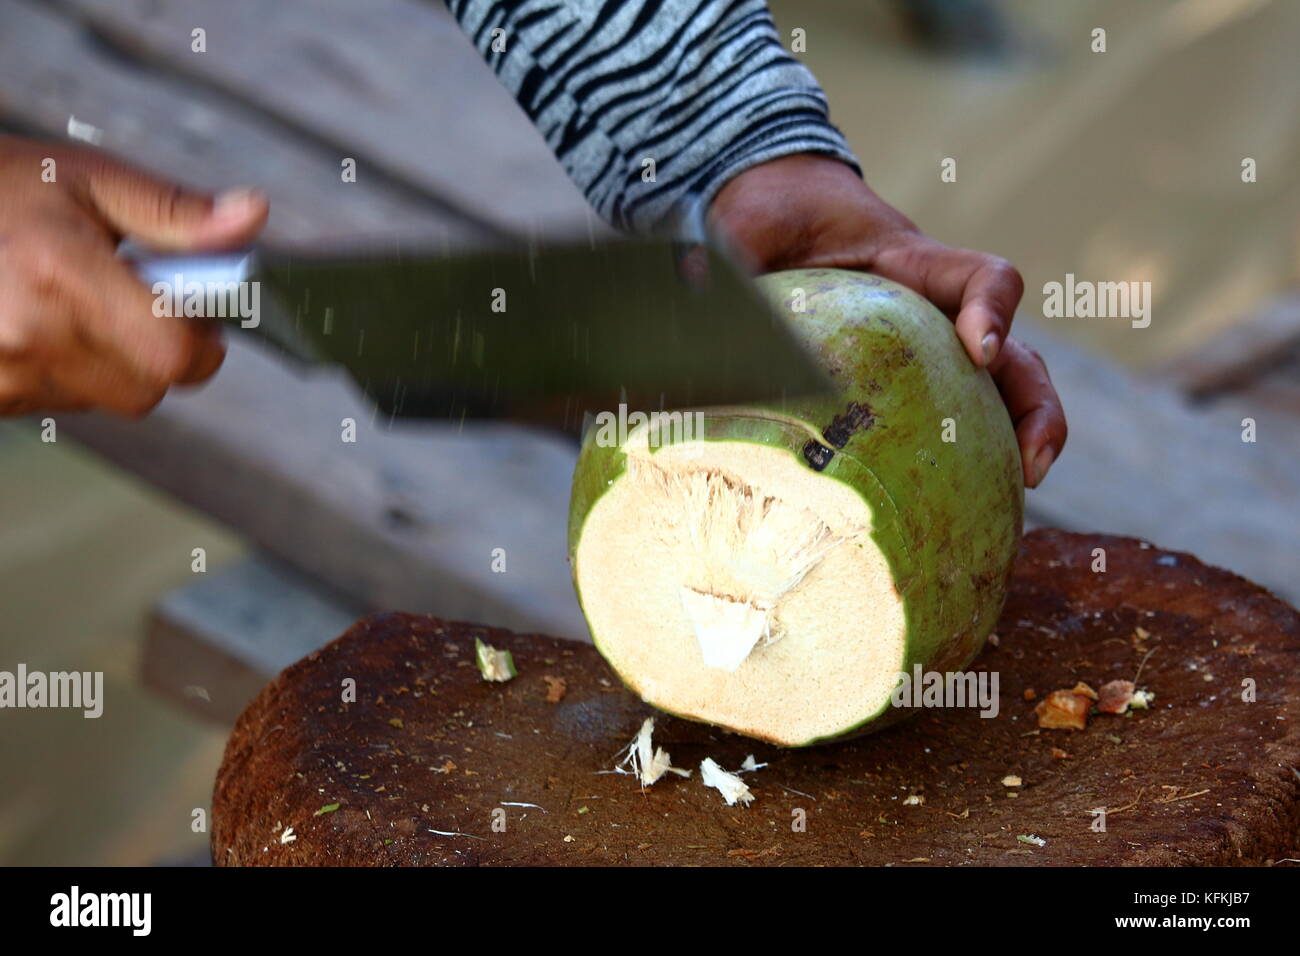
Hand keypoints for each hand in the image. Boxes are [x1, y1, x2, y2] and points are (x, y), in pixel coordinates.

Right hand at [0, 135, 267, 416]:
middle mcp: (28, 333)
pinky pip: (60, 400)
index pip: (176, 355)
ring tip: (70, 301)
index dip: (200, 340)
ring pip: (106, 397)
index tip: (190, 310)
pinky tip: (39, 322)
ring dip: (110, 361)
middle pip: (148, 388)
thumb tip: (250, 217)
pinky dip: (67, 370)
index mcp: (60, 273)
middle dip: (157, 350)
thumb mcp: (87, 180)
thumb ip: (175, 211)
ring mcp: (2, 373)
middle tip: (125, 296)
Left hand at [709, 153, 1066, 487]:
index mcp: (910, 263)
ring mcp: (930, 348)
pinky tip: (945, 507)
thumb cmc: (768, 213)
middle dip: (1035, 407)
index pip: (979, 276)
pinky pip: (952, 418)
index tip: (975, 351)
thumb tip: (685, 291)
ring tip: (1015, 500)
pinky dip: (964, 459)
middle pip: (1016, 354)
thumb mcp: (744, 226)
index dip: (992, 309)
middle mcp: (936, 309)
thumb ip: (724, 256)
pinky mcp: (911, 381)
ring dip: (1019, 442)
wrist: (779, 205)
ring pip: (999, 394)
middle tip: (1031, 466)